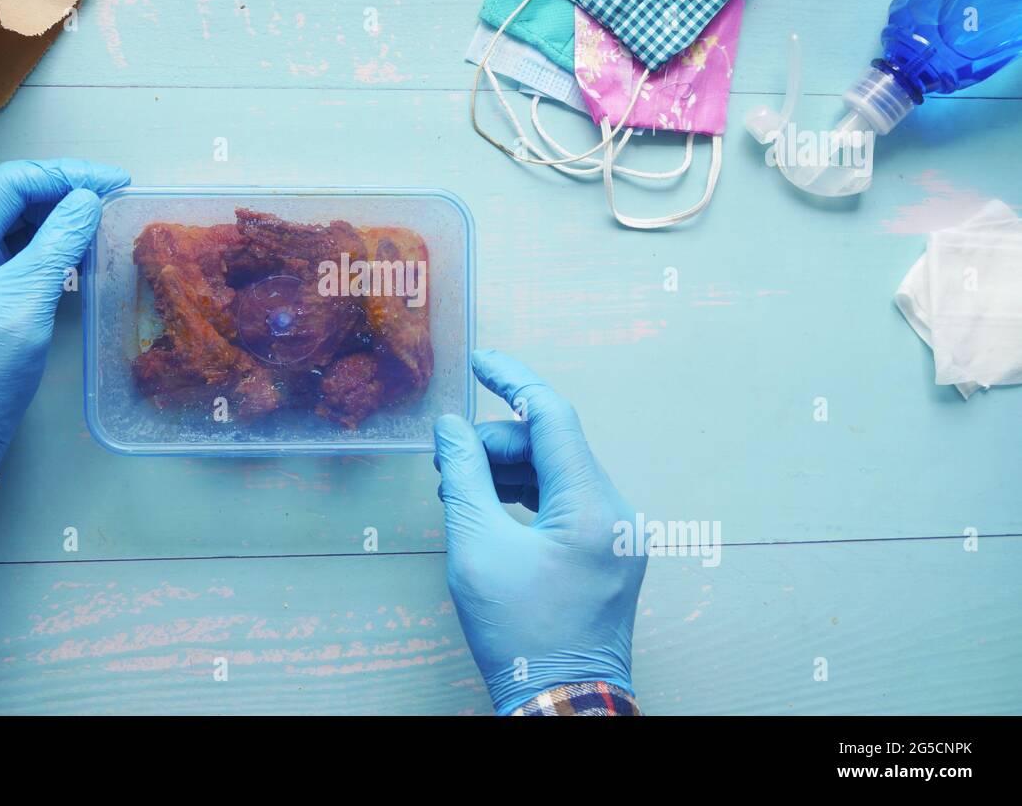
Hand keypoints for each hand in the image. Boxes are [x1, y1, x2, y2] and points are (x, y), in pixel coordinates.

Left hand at [0, 159, 129, 480]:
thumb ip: (56, 246)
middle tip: (116, 196)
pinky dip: (54, 250)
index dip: (66, 176)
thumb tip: (88, 200)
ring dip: (62, 220)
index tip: (115, 182)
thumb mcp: (23, 303)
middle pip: (14, 201)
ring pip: (19, 228)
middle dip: (65, 193)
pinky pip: (21, 259)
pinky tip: (82, 251)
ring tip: (105, 219)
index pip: (11, 184)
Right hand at [433, 349, 645, 714]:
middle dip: (495, 445)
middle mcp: (616, 511)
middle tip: (446, 466)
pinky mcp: (611, 553)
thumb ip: (463, 476)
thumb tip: (449, 426)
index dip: (512, 380)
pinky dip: (528, 497)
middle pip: (551, 446)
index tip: (479, 360)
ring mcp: (619, 534)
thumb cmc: (520, 634)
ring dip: (509, 471)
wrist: (562, 704)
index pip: (551, 415)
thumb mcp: (476, 548)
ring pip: (559, 473)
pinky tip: (490, 508)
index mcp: (592, 505)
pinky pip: (568, 503)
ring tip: (459, 489)